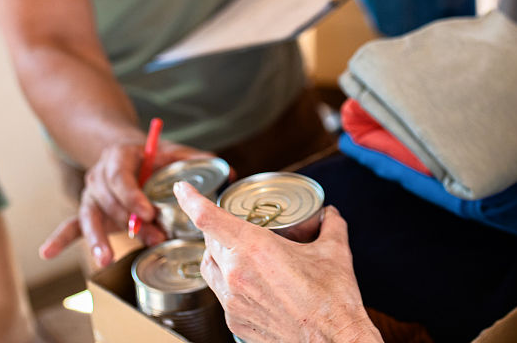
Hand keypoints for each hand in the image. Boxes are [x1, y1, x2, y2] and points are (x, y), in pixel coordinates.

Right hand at [39, 139, 213, 267]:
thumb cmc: (150, 154)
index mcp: (120, 158)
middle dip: (129, 222)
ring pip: (91, 216)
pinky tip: (47, 252)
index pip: (123, 179)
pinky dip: (58, 239)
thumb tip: (230, 171)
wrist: (120, 148)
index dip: (134, 197)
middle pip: (111, 202)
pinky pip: (70, 225)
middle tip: (150, 236)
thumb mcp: (171, 150)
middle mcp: (100, 176)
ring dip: (99, 238)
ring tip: (104, 258)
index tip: (148, 212)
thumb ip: (196, 160)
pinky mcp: (87, 210)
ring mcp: (90, 195)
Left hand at [175, 182, 380, 342]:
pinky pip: (221, 294)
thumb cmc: (330, 300)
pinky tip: (251, 283)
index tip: (182, 189)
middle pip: (209, 241)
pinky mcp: (234, 322)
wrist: (332, 340)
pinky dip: (229, 283)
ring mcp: (232, 300)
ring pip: (210, 268)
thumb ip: (330, 226)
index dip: (190, 199)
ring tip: (239, 251)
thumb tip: (330, 215)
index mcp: (254, 248)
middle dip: (218, 229)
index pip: (208, 218)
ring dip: (218, 254)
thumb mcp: (334, 252)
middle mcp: (236, 273)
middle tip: (236, 224)